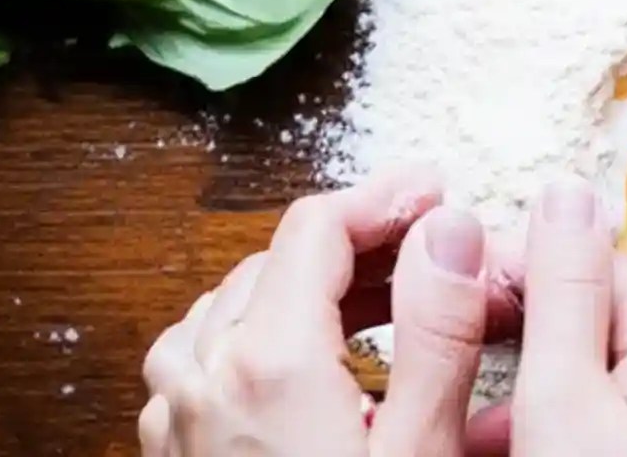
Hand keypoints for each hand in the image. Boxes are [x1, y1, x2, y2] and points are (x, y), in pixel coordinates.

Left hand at [139, 168, 520, 456]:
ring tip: (387, 294)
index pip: (318, 226)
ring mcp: (180, 410)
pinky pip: (214, 348)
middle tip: (432, 247)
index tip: (437, 194)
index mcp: (266, 361)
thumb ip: (439, 332)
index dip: (387, 197)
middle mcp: (204, 374)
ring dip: (316, 281)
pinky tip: (319, 353)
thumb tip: (448, 230)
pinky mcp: (178, 442)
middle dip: (363, 241)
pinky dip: (273, 326)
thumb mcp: (423, 451)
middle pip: (280, 258)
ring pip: (242, 299)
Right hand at [474, 177, 626, 456]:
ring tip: (517, 444)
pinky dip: (623, 435)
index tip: (470, 315)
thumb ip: (562, 290)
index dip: (527, 286)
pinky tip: (581, 454)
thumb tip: (567, 195)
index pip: (600, 268)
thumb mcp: (559, 405)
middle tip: (487, 414)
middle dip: (550, 356)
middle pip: (624, 326)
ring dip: (580, 402)